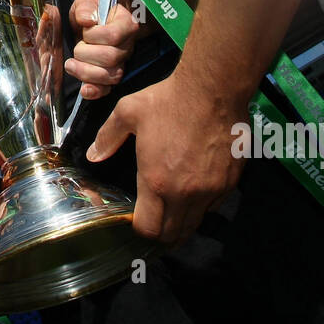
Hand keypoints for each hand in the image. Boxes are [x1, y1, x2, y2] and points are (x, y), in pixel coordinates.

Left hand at [65, 0, 137, 100]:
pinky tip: (84, 89)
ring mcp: (121, 63)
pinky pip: (108, 89)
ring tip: (71, 65)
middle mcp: (127, 45)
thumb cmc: (90, 12)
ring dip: (86, 72)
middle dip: (86, 54)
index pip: (113, 35)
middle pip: (111, 58)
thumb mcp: (85, 1)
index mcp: (124, 23)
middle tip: (76, 48)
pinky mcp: (111, 77)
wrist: (88, 24)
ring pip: (110, 76)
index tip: (85, 31)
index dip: (95, 35)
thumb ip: (85, 6)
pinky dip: (95, 91)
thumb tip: (88, 20)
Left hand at [86, 69, 246, 244]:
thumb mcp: (128, 112)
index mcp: (156, 181)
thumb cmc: (167, 100)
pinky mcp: (231, 181)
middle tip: (157, 223)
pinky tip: (196, 189)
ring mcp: (211, 189)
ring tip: (175, 210)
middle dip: (162, 235)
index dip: (140, 230)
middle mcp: (185, 193)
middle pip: (174, 235)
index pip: (148, 229)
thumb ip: (108, 137)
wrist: (213, 88)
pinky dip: (204, 204)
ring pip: (196, 222)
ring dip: (183, 221)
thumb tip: (93, 155)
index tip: (137, 221)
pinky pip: (215, 204)